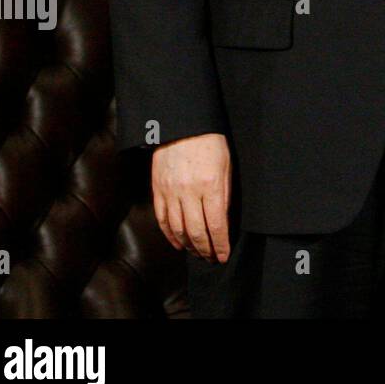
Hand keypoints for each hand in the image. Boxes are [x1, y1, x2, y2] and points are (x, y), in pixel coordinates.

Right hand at [150, 132, 231, 261]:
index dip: (220, 244)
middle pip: (196, 231)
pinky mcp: (158, 190)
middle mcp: (189, 191)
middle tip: (211, 258)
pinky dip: (170, 235)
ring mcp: (171, 192)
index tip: (223, 255)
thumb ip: (224, 194)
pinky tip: (178, 243)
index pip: (215, 224)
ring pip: (178, 229)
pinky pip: (163, 219)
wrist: (183, 125)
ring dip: (188, 246)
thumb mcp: (226, 166)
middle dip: (205, 249)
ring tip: (197, 253)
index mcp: (210, 185)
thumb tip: (223, 221)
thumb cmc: (210, 143)